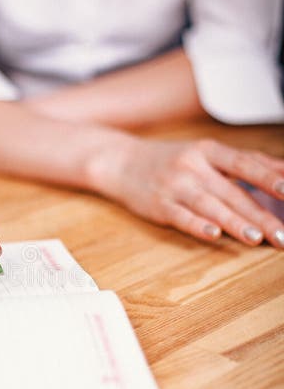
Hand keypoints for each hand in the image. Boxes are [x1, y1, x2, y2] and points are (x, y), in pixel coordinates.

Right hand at [105, 137, 283, 246]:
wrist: (120, 162)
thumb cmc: (170, 160)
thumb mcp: (205, 153)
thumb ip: (242, 163)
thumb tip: (283, 172)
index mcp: (209, 150)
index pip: (246, 164)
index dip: (271, 178)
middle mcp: (194, 166)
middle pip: (234, 193)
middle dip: (262, 215)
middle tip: (283, 233)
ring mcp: (175, 186)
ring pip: (211, 206)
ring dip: (235, 223)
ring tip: (257, 238)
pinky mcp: (159, 205)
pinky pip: (181, 217)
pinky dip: (197, 226)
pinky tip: (213, 235)